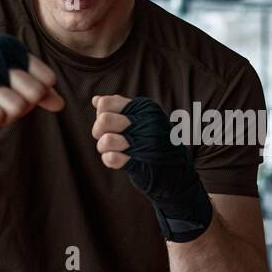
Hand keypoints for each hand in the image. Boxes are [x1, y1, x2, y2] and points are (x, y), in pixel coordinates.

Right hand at [0, 34, 63, 167]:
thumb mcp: (10, 87)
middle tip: (1, 104)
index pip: (47, 79)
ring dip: (5, 116)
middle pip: (36, 94)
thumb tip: (61, 104)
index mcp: (7, 47)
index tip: (16, 92)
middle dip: (22, 107)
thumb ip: (38, 92)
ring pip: (18, 107)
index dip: (36, 95)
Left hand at [91, 94, 212, 242]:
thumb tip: (95, 100)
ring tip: (112, 149)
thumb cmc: (155, 140)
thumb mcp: (143, 117)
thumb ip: (119, 107)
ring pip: (106, 140)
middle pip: (103, 120)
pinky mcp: (140, 163)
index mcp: (145, 108)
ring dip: (103, 147)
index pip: (106, 104)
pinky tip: (117, 159)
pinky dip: (110, 159)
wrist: (176, 171)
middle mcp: (146, 123)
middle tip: (106, 137)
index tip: (110, 122)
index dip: (101, 114)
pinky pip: (111, 158)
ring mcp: (144, 144)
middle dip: (98, 131)